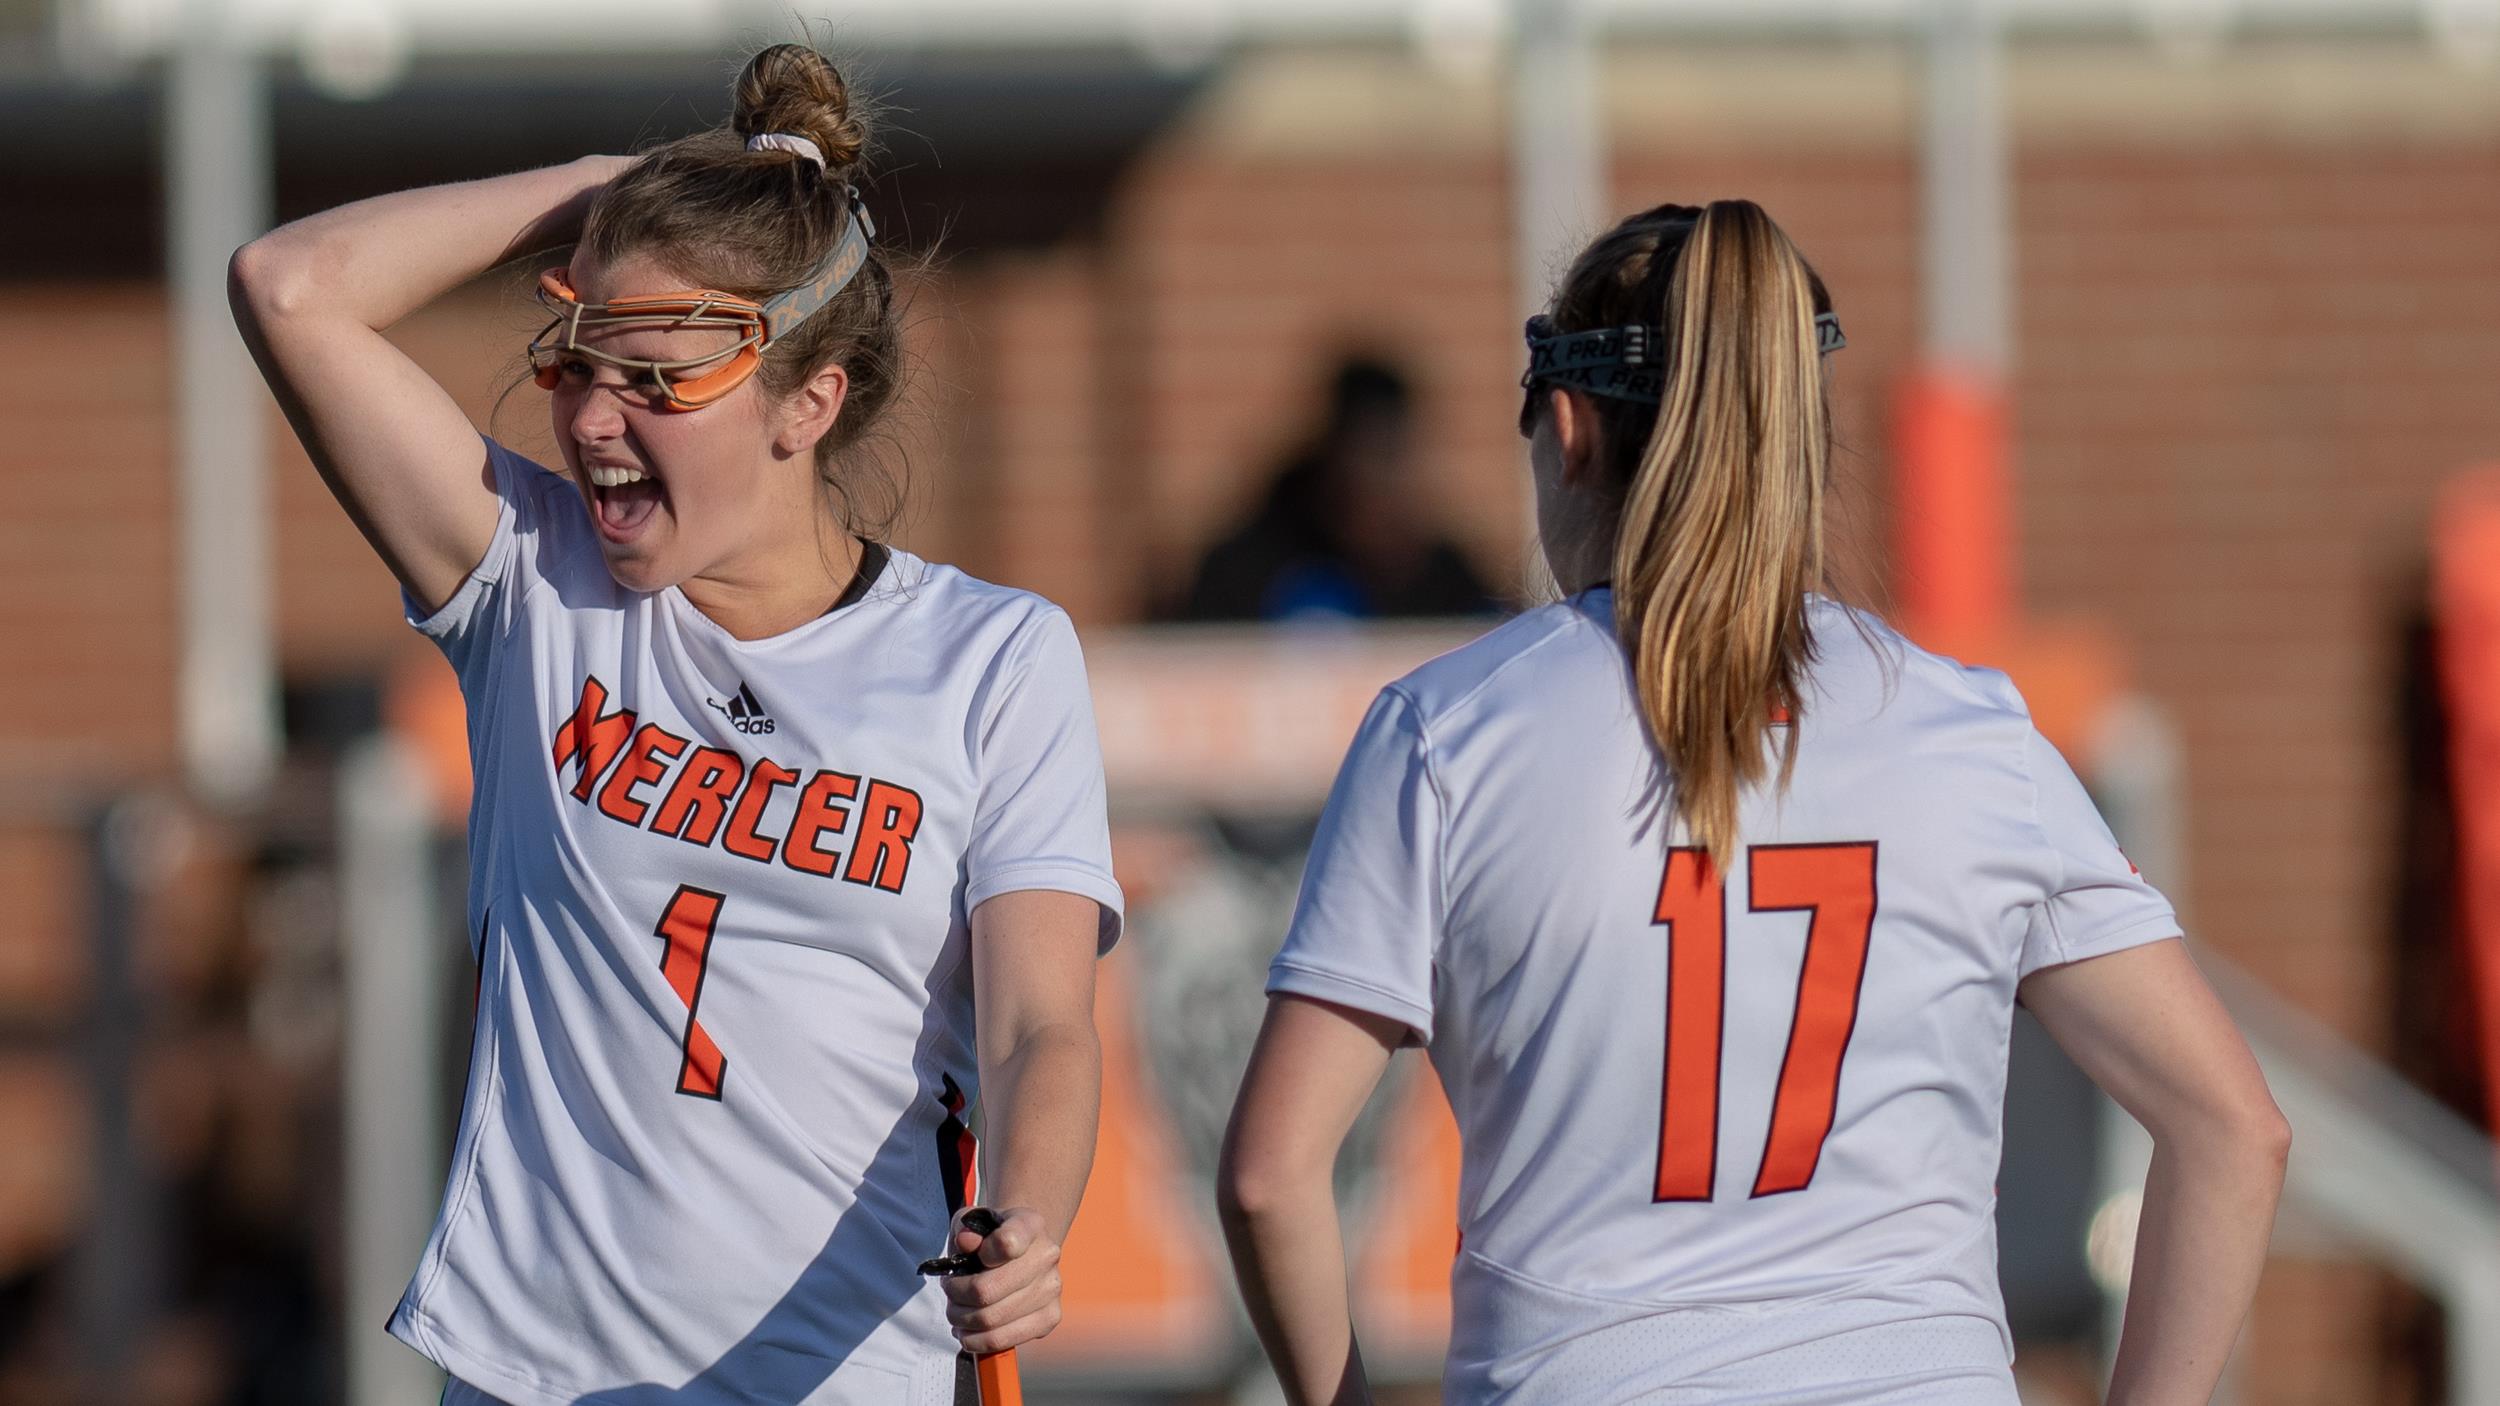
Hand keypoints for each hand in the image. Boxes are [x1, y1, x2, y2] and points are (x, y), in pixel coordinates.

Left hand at [938, 1206, 1063, 1354]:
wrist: (1023, 1251)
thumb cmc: (991, 1237)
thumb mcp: (973, 1222)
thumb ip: (965, 1228)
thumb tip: (965, 1242)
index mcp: (1029, 1224)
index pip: (1007, 1243)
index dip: (981, 1255)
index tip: (972, 1257)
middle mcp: (1047, 1255)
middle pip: (986, 1291)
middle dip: (955, 1297)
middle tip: (949, 1293)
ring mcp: (1051, 1289)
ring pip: (990, 1320)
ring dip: (962, 1320)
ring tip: (956, 1313)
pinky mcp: (1049, 1318)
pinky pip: (1003, 1340)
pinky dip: (977, 1341)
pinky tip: (969, 1331)